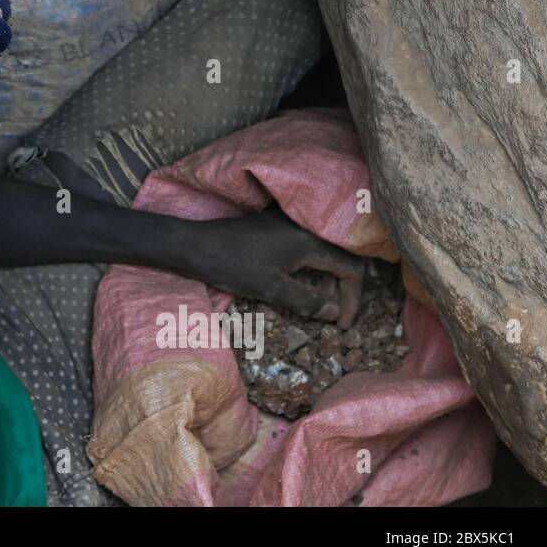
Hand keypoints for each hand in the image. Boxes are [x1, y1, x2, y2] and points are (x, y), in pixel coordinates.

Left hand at [178, 209, 378, 327]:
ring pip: (322, 253)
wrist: (193, 244)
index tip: (342, 323)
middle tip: (333, 317)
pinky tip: (298, 286)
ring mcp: (287, 223)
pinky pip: (304, 247)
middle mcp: (303, 226)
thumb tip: (335, 312)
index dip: (352, 297)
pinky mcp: (273, 226)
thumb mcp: (272, 289)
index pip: (350, 267)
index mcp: (307, 239)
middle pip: (339, 258)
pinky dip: (308, 268)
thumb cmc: (232, 266)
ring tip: (316, 306)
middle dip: (341, 290)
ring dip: (324, 280)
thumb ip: (308, 301)